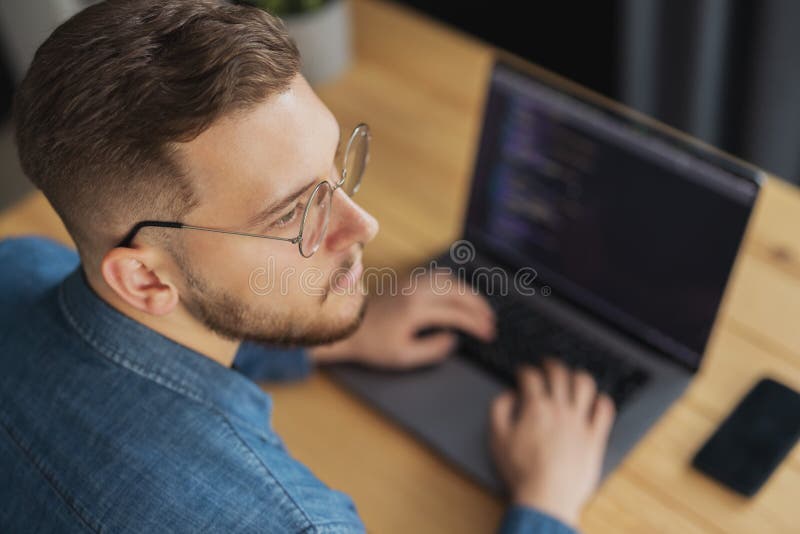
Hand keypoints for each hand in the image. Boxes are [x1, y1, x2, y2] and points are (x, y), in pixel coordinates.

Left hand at [310, 272, 494, 367]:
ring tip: (480, 309)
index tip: (487, 334)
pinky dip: (455, 284)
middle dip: (478, 306)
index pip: (457, 313)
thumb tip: (454, 340)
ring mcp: (410, 282)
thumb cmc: (372, 345)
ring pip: (449, 280)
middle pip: (458, 292)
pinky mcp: (406, 280)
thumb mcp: (403, 357)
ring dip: (468, 293)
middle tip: (490, 321)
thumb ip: (433, 350)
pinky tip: (460, 295)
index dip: (476, 324)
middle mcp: (415, 290)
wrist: (346, 328)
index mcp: (415, 310)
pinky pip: (437, 276)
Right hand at [490, 359, 615, 526]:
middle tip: (547, 364)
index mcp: (536, 408)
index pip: (531, 377)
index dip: (525, 371)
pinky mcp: (595, 437)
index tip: (523, 373)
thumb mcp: (497, 438)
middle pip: (559, 374)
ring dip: (579, 376)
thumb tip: (508, 395)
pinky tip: (599, 400)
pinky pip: (605, 411)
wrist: (547, 495)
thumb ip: (499, 410)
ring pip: (585, 386)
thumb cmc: (521, 470)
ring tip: (574, 375)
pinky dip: (603, 401)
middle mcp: (560, 409)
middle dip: (551, 364)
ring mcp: (580, 422)